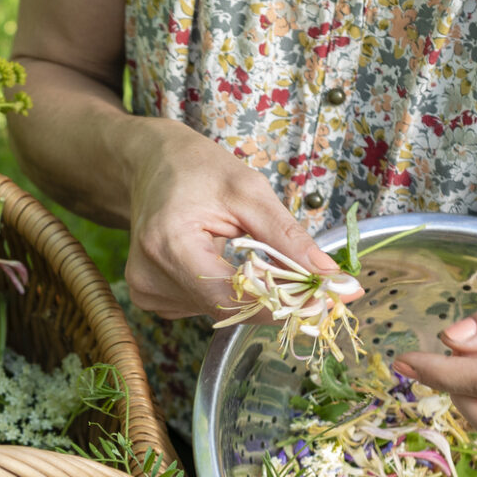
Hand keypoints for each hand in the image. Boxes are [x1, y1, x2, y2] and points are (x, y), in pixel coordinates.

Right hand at [123, 120, 354, 319]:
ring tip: (244, 251)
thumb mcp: (249, 191)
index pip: (229, 297)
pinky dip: (223, 291)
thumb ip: (289, 238)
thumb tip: (330, 277)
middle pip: (225, 308)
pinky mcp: (149, 296)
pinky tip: (218, 262)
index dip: (279, 304)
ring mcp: (146, 291)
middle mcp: (147, 276)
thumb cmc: (197, 170)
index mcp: (167, 244)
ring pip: (217, 312)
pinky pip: (202, 307)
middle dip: (271, 297)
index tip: (322, 300)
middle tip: (307, 280)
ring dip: (246, 292)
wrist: (151, 164)